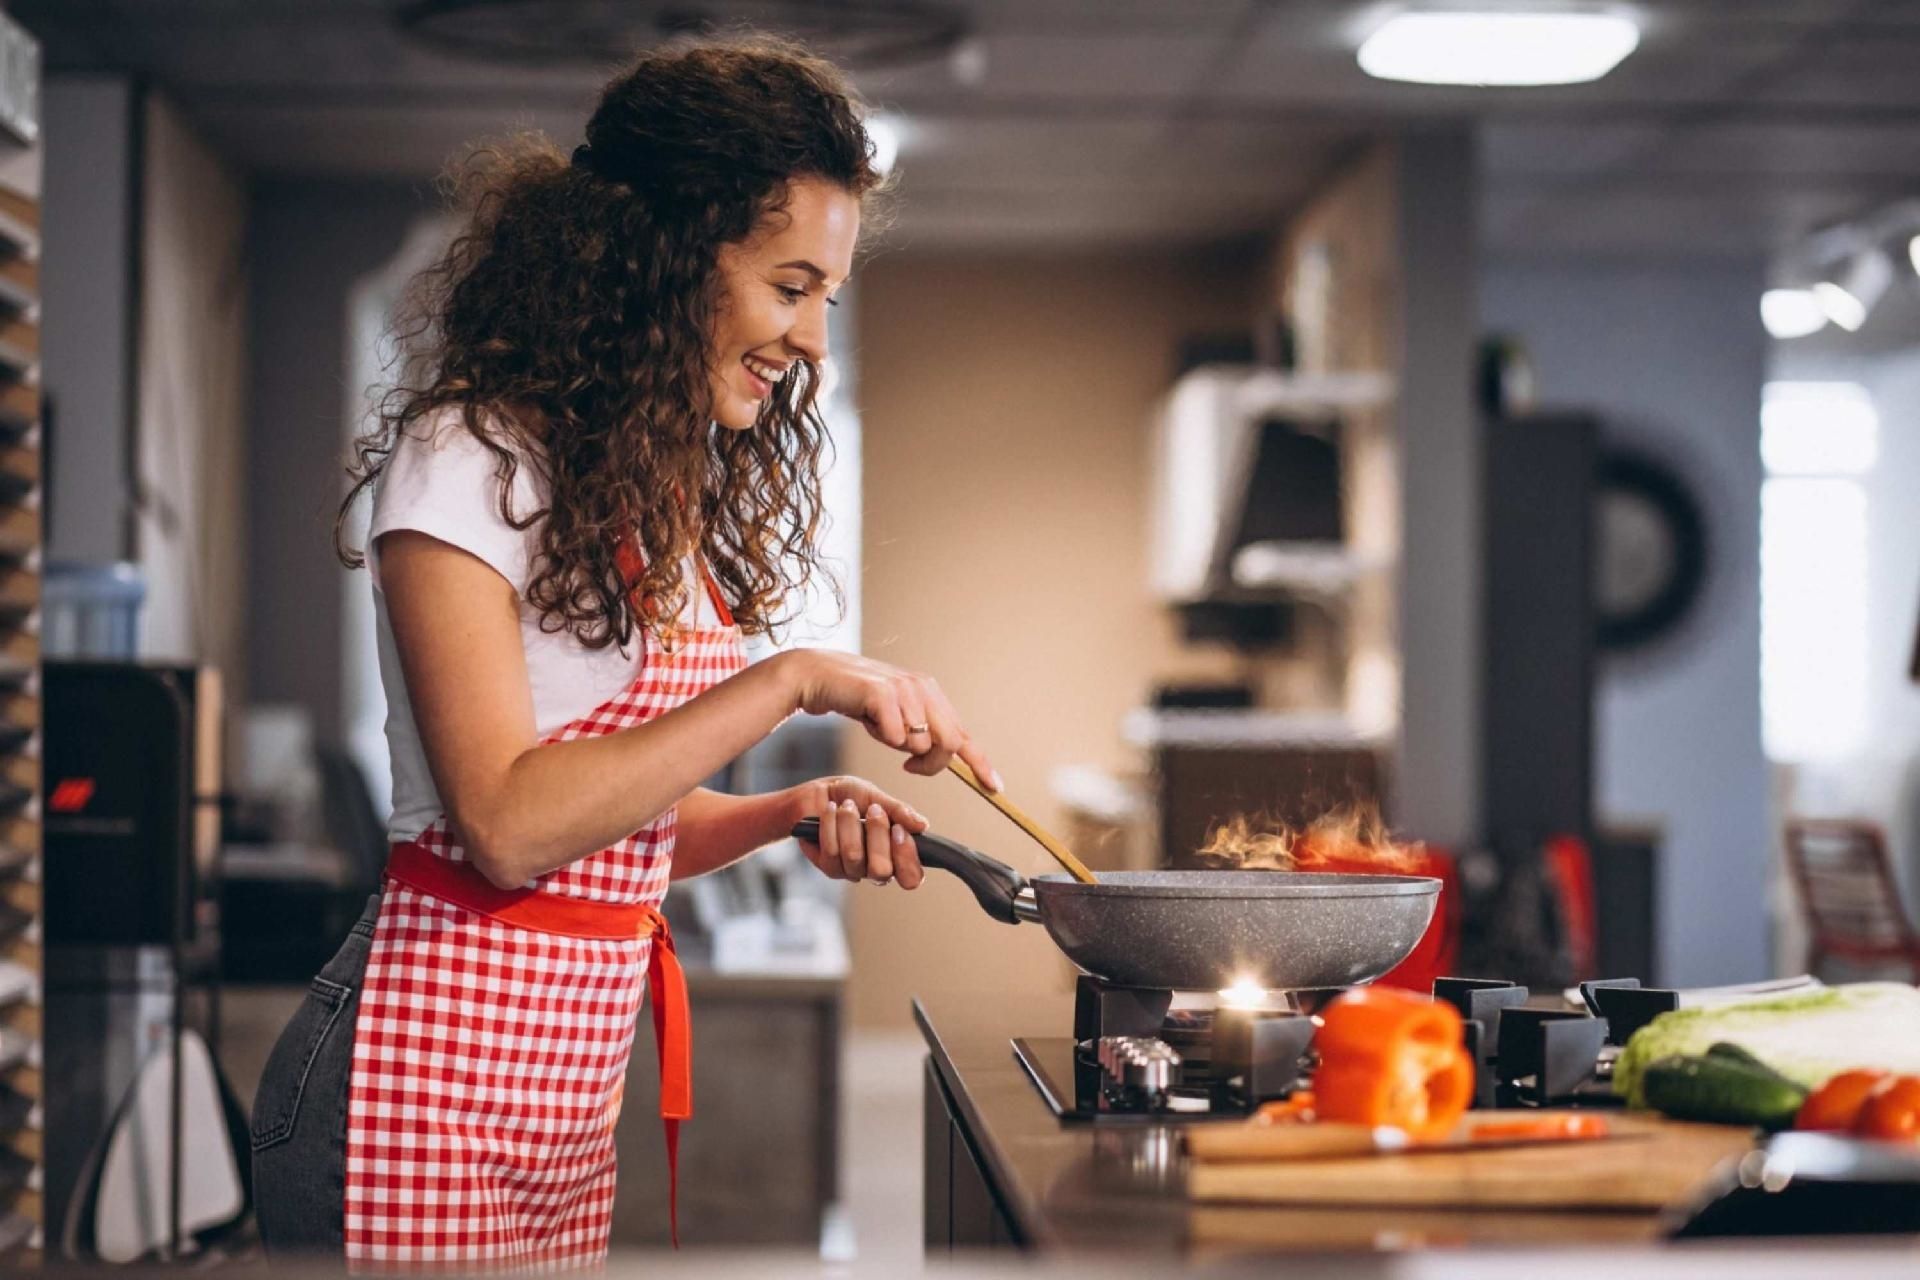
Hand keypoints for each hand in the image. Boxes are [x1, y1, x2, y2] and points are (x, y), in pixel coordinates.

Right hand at [779, 649, 1000, 787]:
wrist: (819, 677)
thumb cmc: (857, 700)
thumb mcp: (896, 717)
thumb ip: (919, 733)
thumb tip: (940, 759)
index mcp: (930, 693)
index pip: (963, 734)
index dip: (980, 763)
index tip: (995, 787)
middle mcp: (923, 687)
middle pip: (948, 743)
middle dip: (930, 764)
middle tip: (908, 766)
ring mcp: (904, 688)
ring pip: (920, 743)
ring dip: (896, 746)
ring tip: (877, 726)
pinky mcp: (883, 692)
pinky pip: (896, 736)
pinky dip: (881, 737)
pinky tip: (867, 720)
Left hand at [791, 775, 930, 886]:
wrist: (817, 793)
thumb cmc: (850, 796)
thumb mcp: (877, 797)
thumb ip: (899, 812)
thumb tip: (922, 825)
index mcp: (895, 854)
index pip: (911, 877)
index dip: (907, 858)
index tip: (899, 830)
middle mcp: (875, 868)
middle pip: (882, 871)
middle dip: (877, 835)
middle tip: (874, 811)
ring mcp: (851, 870)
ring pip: (854, 857)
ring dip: (850, 824)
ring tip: (847, 805)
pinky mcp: (828, 867)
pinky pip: (832, 851)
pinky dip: (831, 824)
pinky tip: (831, 810)